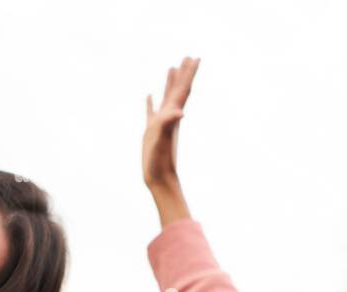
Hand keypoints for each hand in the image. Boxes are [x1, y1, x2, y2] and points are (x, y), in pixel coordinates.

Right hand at [142, 56, 198, 225]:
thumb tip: (180, 111)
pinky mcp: (151, 131)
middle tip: (189, 57)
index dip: (189, 74)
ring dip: (170, 83)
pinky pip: (152, 112)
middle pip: (178, 90)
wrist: (159, 179)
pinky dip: (151, 102)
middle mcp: (169, 117)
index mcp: (172, 115)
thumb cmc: (160, 161)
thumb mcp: (162, 140)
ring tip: (172, 68)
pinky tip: (150, 96)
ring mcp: (160, 123)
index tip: (196, 57)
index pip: (183, 90)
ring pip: (167, 98)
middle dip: (183, 73)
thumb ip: (169, 124)